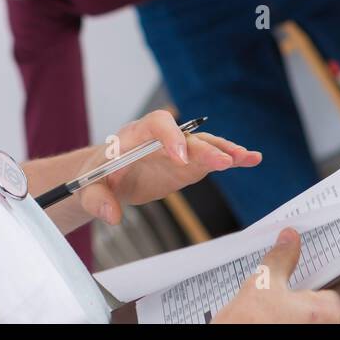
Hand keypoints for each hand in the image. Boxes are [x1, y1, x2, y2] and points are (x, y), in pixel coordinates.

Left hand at [75, 110, 260, 225]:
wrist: (104, 176)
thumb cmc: (95, 178)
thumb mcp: (88, 190)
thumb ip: (97, 201)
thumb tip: (112, 215)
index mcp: (134, 136)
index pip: (156, 124)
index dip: (170, 137)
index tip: (179, 158)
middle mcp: (160, 138)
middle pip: (187, 136)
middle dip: (205, 149)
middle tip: (224, 163)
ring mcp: (177, 150)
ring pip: (204, 145)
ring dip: (225, 151)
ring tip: (248, 157)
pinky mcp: (187, 164)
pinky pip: (210, 159)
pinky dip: (230, 159)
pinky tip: (251, 160)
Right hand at [212, 229, 339, 322]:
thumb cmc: (248, 324)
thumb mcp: (263, 284)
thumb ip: (281, 259)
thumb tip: (290, 240)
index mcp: (327, 313)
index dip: (329, 272)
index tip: (313, 262)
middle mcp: (327, 330)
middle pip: (326, 303)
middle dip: (307, 288)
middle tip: (286, 274)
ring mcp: (311, 338)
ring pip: (310, 317)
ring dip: (295, 306)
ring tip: (271, 296)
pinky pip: (298, 325)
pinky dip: (287, 319)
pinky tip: (267, 314)